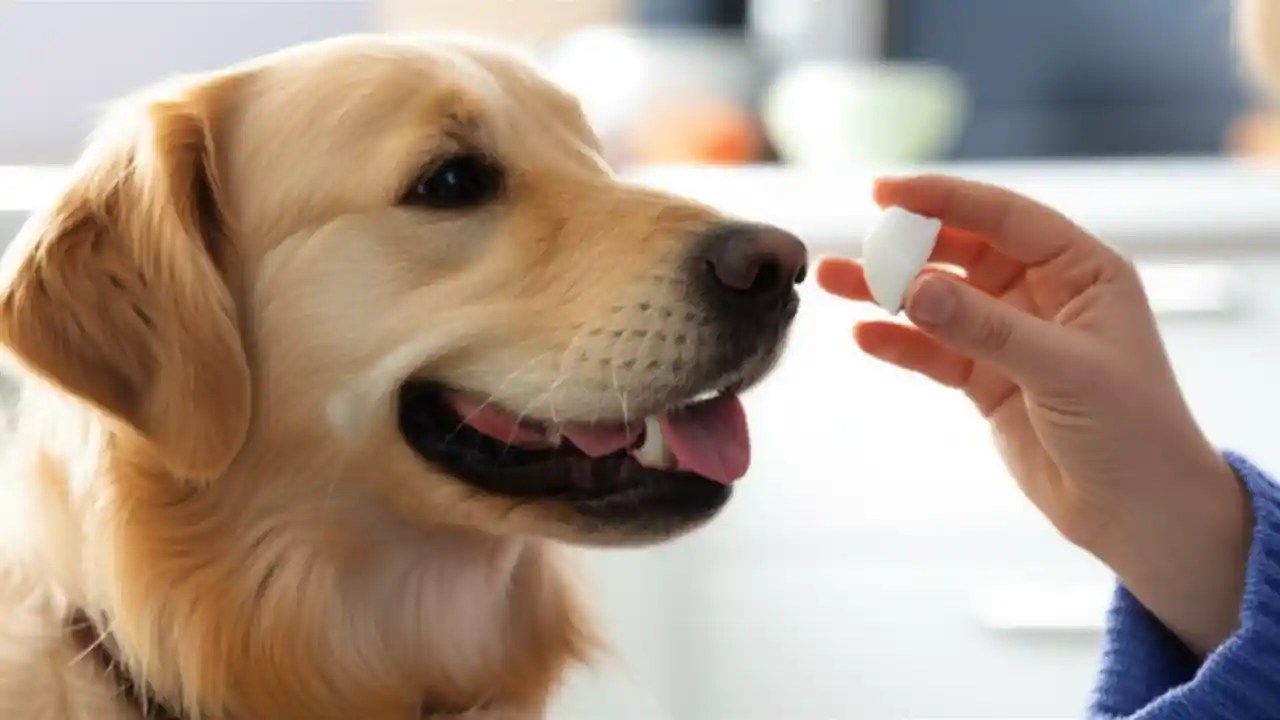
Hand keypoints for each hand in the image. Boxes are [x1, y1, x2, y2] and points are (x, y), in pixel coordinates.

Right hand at [818, 175, 1250, 654]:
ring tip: (833, 279)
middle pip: (962, 253)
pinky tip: (865, 335)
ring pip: (938, 300)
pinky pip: (933, 350)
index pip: (1004, 218)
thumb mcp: (1063, 370)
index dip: (945, 201)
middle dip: (908, 247)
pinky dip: (899, 342)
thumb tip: (913, 289)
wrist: (1138, 513)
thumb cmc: (1133, 430)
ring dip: (889, 291)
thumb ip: (985, 328)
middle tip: (858, 245)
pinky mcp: (987, 379)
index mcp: (1082, 270)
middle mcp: (1043, 294)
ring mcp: (1011, 336)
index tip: (887, 193)